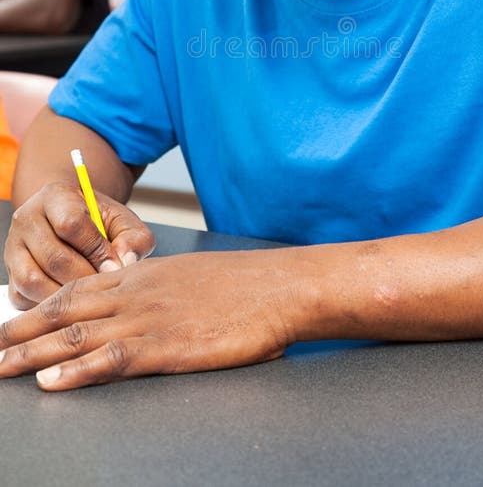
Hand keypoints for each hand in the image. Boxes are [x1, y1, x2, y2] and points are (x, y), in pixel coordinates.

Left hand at [0, 249, 296, 389]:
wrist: (278, 288)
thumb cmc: (242, 285)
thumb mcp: (190, 275)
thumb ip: (157, 287)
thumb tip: (137, 300)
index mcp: (142, 276)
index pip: (77, 289)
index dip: (40, 306)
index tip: (12, 320)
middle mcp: (136, 294)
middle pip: (65, 312)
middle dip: (21, 331)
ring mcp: (149, 320)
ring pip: (76, 337)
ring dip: (32, 354)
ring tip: (0, 368)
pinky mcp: (167, 347)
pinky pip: (111, 361)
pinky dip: (76, 373)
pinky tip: (51, 383)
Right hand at [4, 182, 155, 308]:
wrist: (72, 221)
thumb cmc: (100, 223)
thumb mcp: (123, 221)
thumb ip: (133, 238)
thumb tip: (126, 262)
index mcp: (56, 196)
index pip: (70, 225)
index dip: (96, 250)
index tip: (116, 266)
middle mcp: (27, 218)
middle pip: (53, 258)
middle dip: (85, 277)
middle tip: (106, 286)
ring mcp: (13, 247)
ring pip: (34, 281)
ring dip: (66, 295)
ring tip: (90, 294)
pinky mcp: (10, 274)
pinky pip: (23, 298)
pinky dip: (48, 305)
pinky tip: (71, 300)